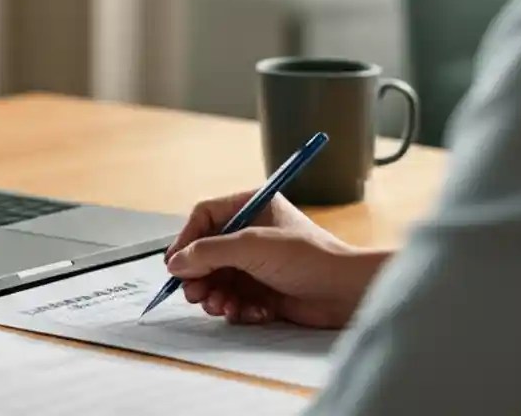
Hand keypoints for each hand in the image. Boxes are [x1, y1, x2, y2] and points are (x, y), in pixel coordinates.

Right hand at [164, 191, 387, 328]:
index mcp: (251, 207)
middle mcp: (251, 232)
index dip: (186, 240)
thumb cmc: (309, 258)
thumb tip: (175, 262)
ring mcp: (257, 263)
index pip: (204, 217)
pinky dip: (236, 308)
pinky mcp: (263, 290)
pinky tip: (249, 313)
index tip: (176, 265)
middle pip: (205, 252)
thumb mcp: (251, 246)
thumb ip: (208, 251)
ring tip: (223, 306)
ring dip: (216, 296)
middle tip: (196, 294)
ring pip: (217, 279)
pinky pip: (234, 299)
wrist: (346, 292)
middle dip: (199, 276)